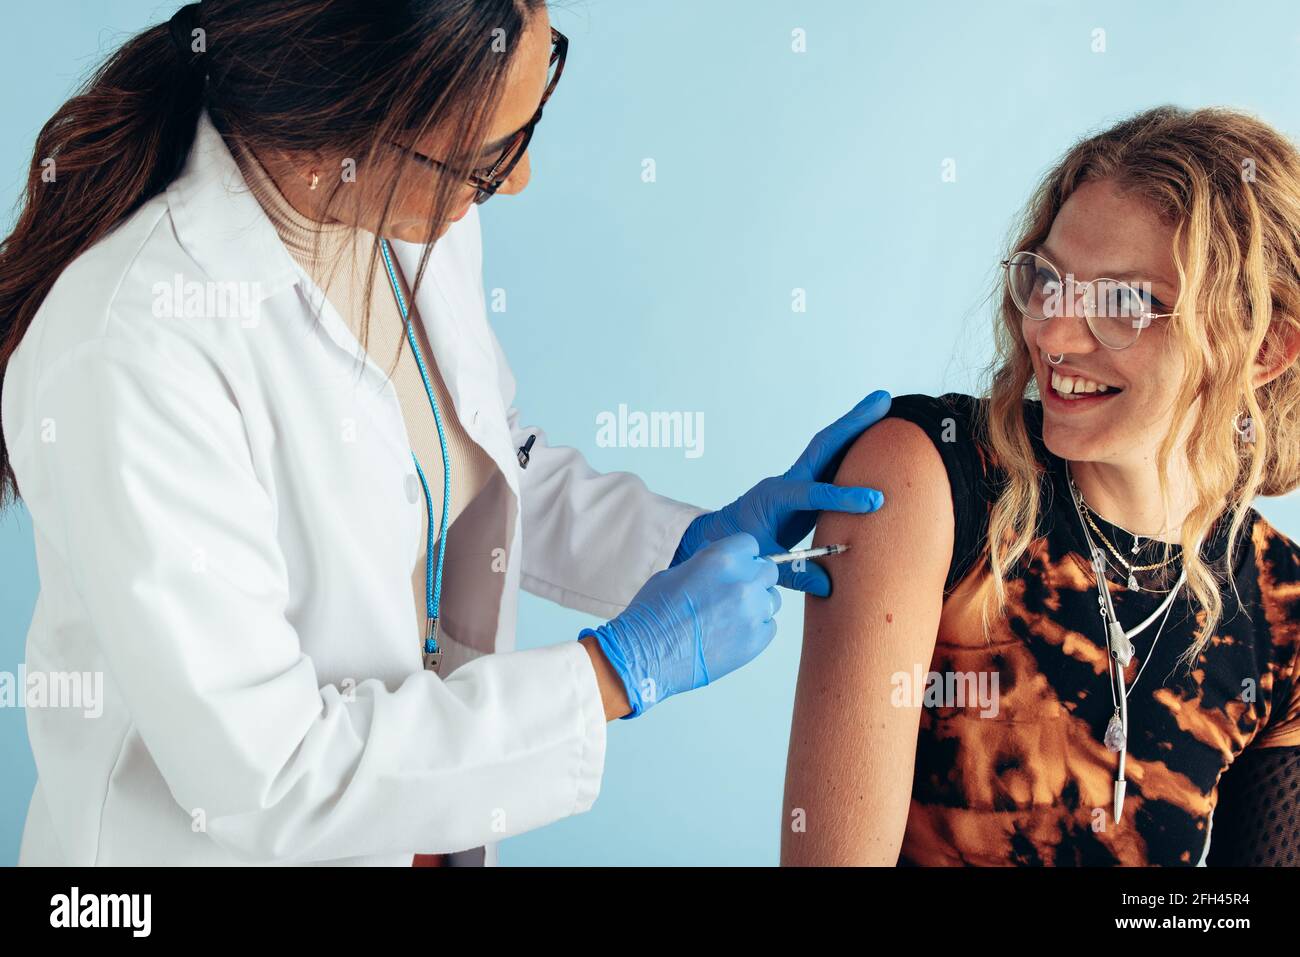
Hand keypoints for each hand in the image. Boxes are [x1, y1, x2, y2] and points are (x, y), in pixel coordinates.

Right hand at [579, 533, 778, 716]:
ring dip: (757, 603)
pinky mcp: (756, 641)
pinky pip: (769, 626)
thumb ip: (703, 562)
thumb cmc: (652, 616)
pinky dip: (755, 628)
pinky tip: (731, 633)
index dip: (742, 555)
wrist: (646, 656)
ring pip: (772, 599)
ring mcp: (752, 613)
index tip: (735, 566)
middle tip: (734, 592)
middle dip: (753, 577)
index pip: (750, 545)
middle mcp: (742, 583)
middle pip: (768, 570)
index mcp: (721, 560)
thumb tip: (715, 555)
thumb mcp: (673, 574)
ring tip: (730, 616)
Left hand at [672, 390, 890, 596]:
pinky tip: (876, 437)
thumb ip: (794, 573)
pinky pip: (833, 463)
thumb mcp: (764, 562)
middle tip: (882, 399)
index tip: (874, 502)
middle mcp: (789, 481)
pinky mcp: (808, 488)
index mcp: (777, 498)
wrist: (723, 536)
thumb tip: (829, 586)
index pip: (813, 493)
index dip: (843, 498)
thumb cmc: (741, 547)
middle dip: (853, 423)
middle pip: (824, 445)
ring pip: (830, 447)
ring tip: (884, 403)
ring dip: (856, 426)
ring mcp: (799, 480)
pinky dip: (854, 447)